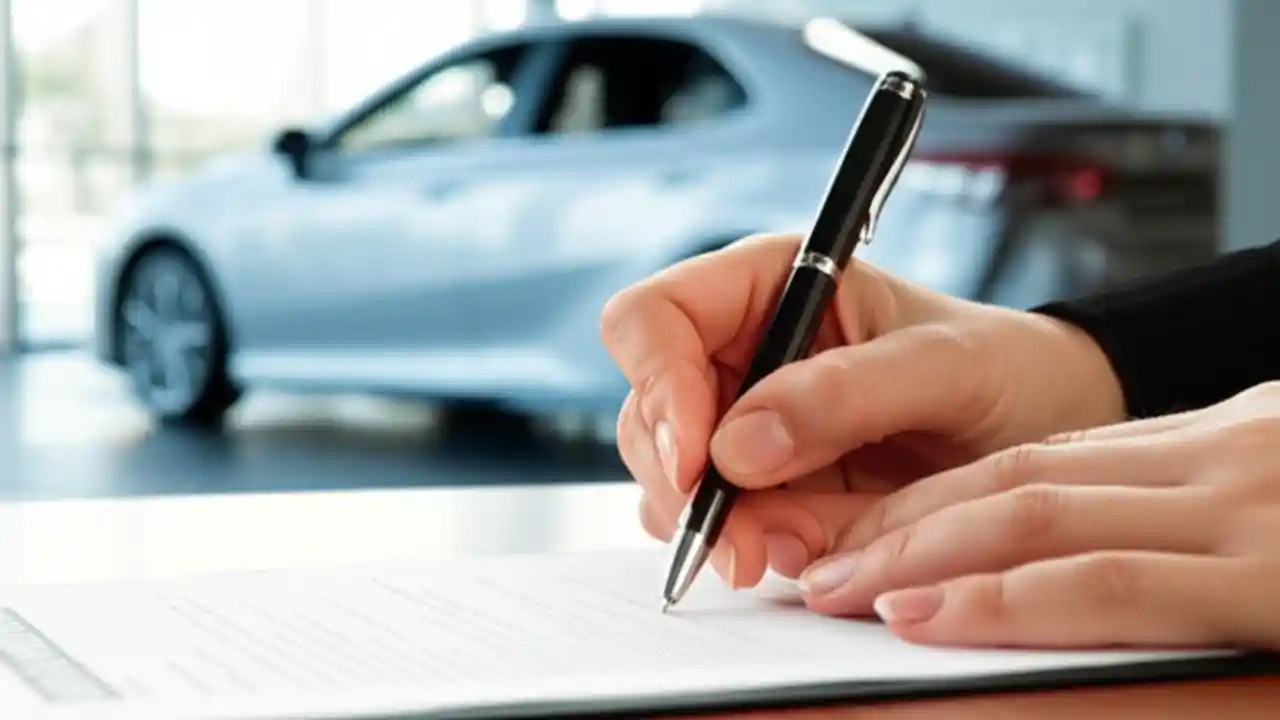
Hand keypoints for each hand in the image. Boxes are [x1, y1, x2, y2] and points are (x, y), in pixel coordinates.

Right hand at [600, 234, 1124, 587]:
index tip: (698, 460)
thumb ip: (844, 394)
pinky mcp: (766, 489)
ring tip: (810, 543)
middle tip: (747, 544)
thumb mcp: (947, 367)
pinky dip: (753, 548)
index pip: (654, 319)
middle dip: (689, 484)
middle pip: (648, 413)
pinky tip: (812, 546)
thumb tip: (734, 447)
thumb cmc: (1011, 369)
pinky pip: (720, 525)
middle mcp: (744, 353)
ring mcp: (746, 425)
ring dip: (726, 526)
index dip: (657, 385)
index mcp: (771, 286)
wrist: (1055, 432)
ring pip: (674, 481)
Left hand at [802, 382, 1279, 649]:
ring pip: (1034, 513)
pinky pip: (1106, 584)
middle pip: (1015, 476)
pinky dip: (1002, 598)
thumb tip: (1081, 545)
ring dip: (918, 551)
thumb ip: (1193, 507)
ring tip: (835, 585)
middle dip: (902, 522)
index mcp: (1216, 440)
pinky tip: (923, 613)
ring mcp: (1240, 511)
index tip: (862, 532)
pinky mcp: (1267, 579)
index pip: (1044, 460)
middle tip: (818, 559)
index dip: (936, 499)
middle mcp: (1216, 458)